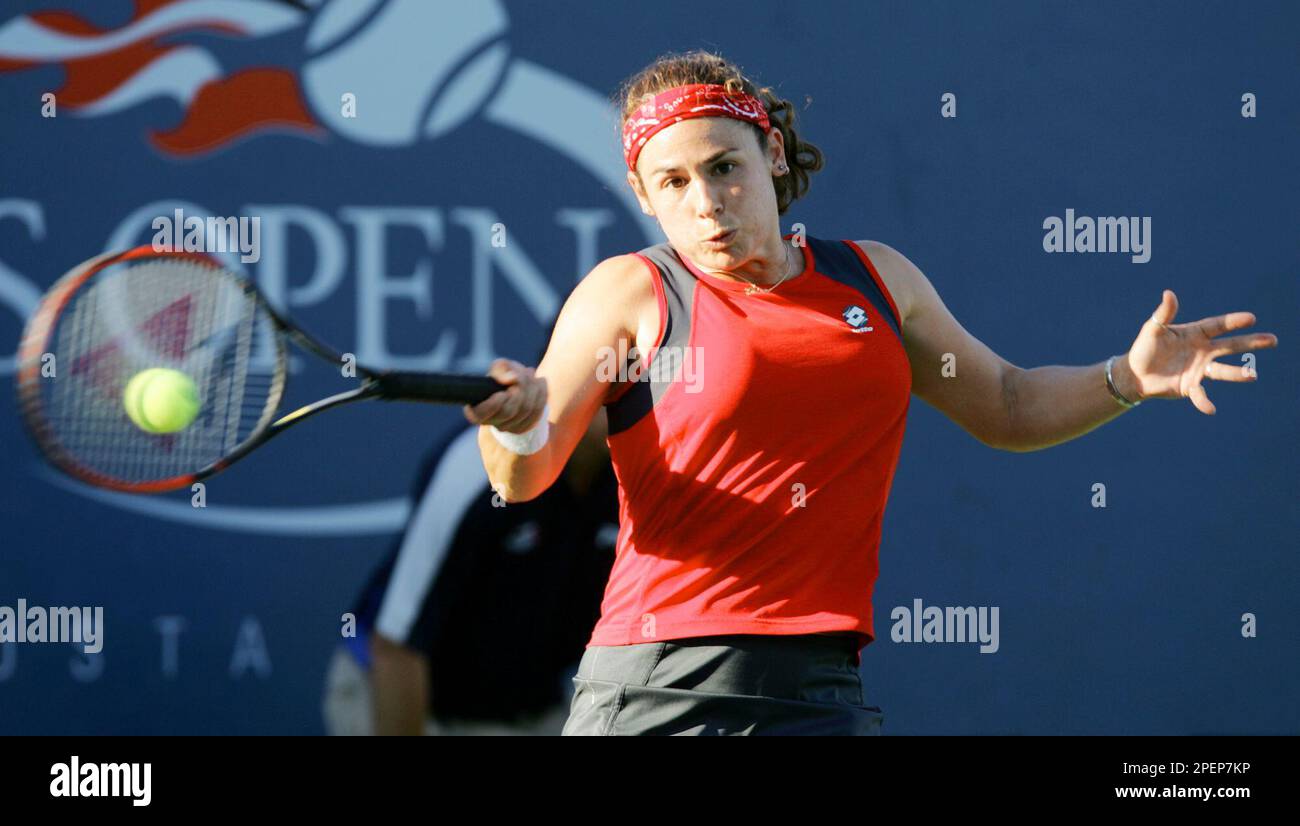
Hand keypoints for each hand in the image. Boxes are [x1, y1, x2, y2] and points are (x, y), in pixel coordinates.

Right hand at [462, 358, 547, 431]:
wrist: (519, 385)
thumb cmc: (504, 376)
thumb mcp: (499, 368)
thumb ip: (501, 369)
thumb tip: (511, 379)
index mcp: (477, 410)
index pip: (480, 414)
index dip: (493, 404)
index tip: (502, 393)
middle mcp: (491, 422)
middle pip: (508, 411)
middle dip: (518, 389)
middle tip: (519, 376)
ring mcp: (509, 427)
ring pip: (525, 411)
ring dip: (532, 388)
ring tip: (531, 374)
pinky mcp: (525, 427)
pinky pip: (537, 412)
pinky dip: (541, 394)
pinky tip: (540, 382)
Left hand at [1119, 290, 1277, 414]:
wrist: (1135, 374)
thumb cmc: (1145, 348)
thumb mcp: (1153, 329)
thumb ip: (1164, 313)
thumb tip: (1169, 293)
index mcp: (1195, 334)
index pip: (1218, 326)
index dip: (1233, 322)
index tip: (1251, 318)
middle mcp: (1203, 351)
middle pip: (1230, 346)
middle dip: (1251, 343)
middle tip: (1272, 340)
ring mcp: (1199, 369)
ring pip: (1223, 371)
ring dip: (1237, 373)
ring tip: (1253, 375)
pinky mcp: (1190, 386)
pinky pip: (1200, 394)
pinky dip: (1204, 401)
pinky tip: (1210, 409)